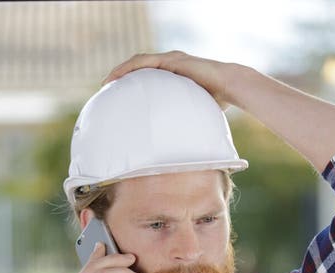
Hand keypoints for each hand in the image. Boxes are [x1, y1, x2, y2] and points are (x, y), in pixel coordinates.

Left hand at [102, 50, 231, 110]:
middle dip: (120, 76)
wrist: (229, 86)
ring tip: (107, 82)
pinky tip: (118, 76)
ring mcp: (170, 60)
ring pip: (138, 62)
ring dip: (121, 70)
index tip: (117, 96)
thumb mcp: (192, 113)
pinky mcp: (171, 60)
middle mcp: (169, 65)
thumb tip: (174, 150)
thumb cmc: (215, 102)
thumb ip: (181, 123)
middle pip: (138, 68)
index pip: (146, 77)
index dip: (131, 83)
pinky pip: (145, 62)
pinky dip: (129, 68)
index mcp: (172, 76)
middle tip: (105, 89)